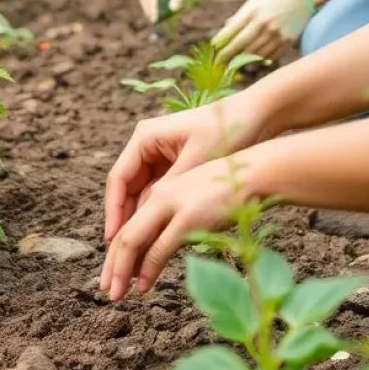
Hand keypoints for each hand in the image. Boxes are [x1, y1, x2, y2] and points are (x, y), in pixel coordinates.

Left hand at [101, 153, 255, 300]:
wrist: (251, 174)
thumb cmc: (228, 190)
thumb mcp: (195, 202)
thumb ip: (176, 219)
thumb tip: (164, 244)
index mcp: (160, 191)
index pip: (129, 224)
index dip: (116, 251)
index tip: (111, 272)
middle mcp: (160, 196)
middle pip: (125, 234)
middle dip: (112, 264)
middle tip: (105, 288)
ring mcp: (171, 207)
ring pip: (134, 241)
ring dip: (122, 270)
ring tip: (115, 293)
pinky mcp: (187, 219)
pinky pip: (159, 248)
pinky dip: (147, 269)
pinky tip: (141, 286)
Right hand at [105, 93, 263, 242]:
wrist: (255, 115)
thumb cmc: (226, 131)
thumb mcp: (196, 161)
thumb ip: (169, 189)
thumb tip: (146, 220)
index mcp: (145, 137)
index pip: (119, 179)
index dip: (114, 211)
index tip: (113, 240)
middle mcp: (147, 145)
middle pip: (126, 189)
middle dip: (122, 222)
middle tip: (120, 253)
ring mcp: (159, 155)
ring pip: (140, 194)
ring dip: (137, 221)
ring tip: (133, 254)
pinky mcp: (173, 164)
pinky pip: (156, 193)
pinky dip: (153, 214)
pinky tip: (153, 239)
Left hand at [213, 0, 314, 60]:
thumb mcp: (254, 2)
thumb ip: (239, 17)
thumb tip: (224, 32)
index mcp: (253, 11)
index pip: (232, 31)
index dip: (221, 42)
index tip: (214, 49)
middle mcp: (264, 23)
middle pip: (241, 45)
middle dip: (228, 55)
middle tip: (219, 62)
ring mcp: (276, 33)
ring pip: (255, 54)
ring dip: (242, 61)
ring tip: (233, 64)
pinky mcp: (287, 41)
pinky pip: (269, 56)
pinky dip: (259, 60)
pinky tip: (252, 62)